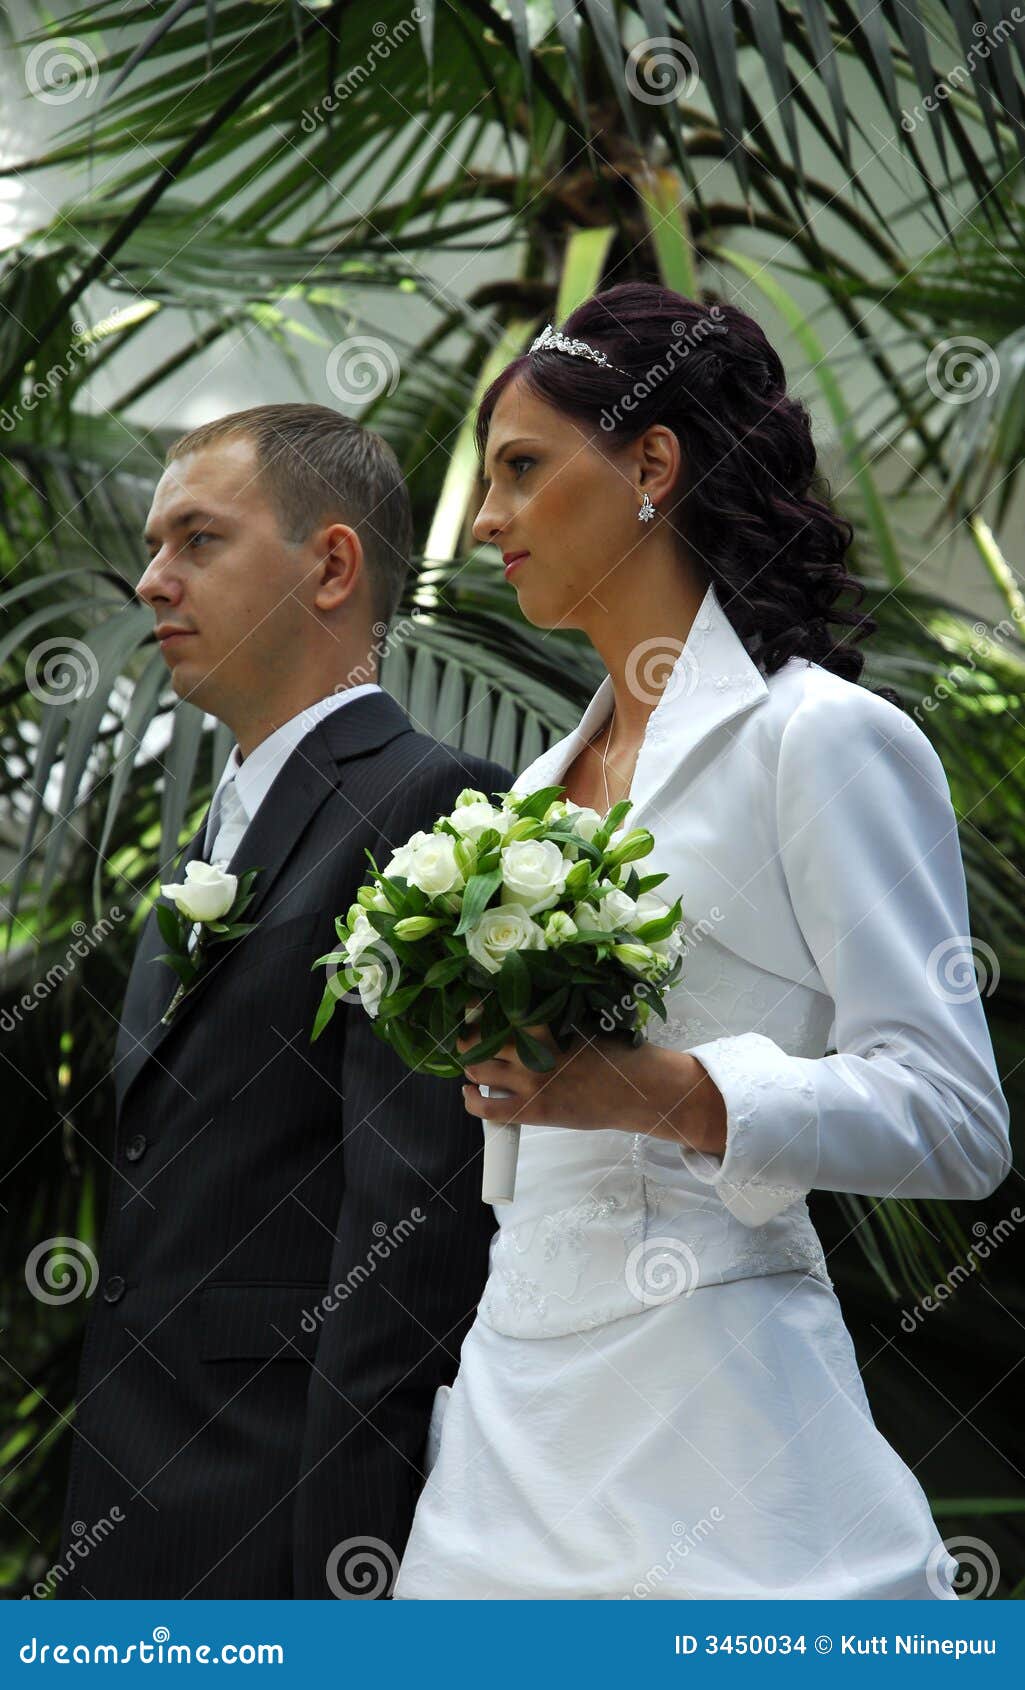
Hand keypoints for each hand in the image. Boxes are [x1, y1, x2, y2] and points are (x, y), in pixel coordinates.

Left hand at [457, 1016, 725, 1150]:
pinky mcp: (533, 1110)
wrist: (636, 1089)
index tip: (473, 1002)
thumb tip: (527, 1007)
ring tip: (472, 1063)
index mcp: (545, 1025)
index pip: (497, 1009)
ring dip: (470, 1066)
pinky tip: (469, 1093)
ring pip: (478, 1071)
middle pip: (478, 1041)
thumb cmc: (617, 1052)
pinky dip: (471, 1101)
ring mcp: (530, 1082)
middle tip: (469, 1035)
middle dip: (468, 1037)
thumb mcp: (584, 1022)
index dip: (477, 1005)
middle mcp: (531, 1051)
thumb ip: (553, 1017)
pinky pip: (487, 1109)